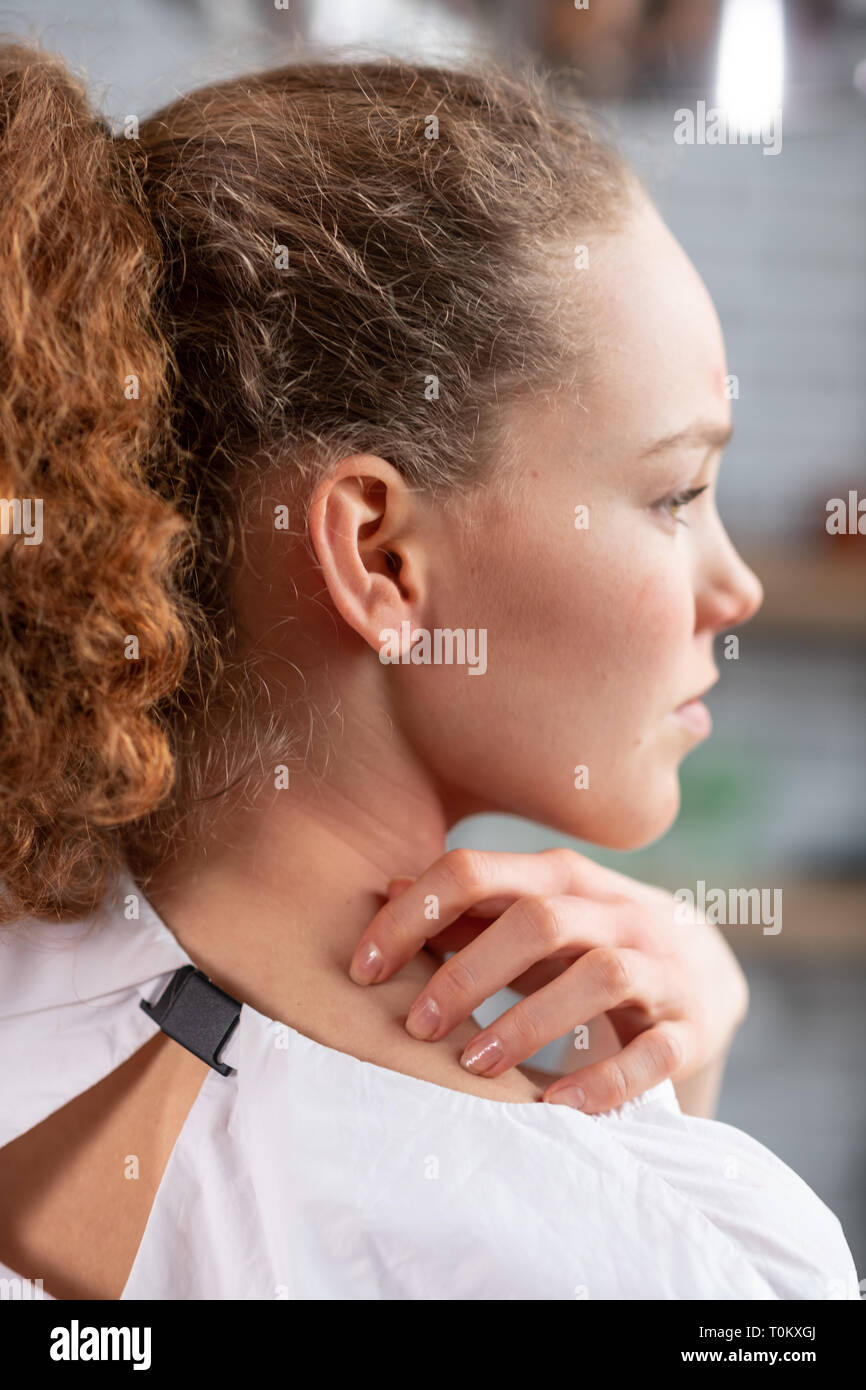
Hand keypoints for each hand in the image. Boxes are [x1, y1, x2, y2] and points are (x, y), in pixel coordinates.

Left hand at [348, 847, 748, 1113]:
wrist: (707, 970)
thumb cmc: (590, 941)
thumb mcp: (534, 915)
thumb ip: (470, 907)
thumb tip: (384, 890)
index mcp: (563, 877)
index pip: (477, 872)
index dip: (415, 913)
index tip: (364, 966)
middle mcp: (615, 910)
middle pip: (539, 921)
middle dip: (469, 973)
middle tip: (416, 1026)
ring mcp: (660, 967)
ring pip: (601, 976)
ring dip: (529, 1023)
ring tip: (473, 1066)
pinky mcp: (689, 1027)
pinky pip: (655, 1053)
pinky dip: (604, 1082)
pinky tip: (555, 1107)